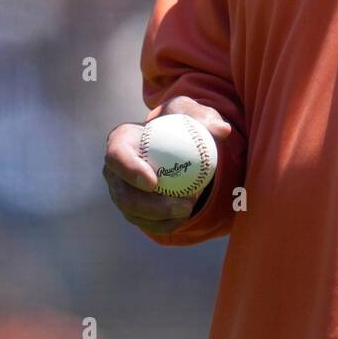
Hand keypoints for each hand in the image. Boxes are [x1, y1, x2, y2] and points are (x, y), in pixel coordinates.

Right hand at [103, 96, 231, 234]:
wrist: (177, 146)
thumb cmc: (179, 125)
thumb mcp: (191, 114)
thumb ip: (204, 118)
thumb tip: (222, 130)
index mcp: (121, 141)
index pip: (116, 156)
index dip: (129, 171)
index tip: (154, 182)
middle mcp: (115, 170)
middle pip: (123, 194)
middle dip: (150, 206)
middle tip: (183, 204)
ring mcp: (121, 193)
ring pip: (134, 213)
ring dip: (163, 217)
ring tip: (190, 207)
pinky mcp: (133, 210)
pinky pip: (147, 224)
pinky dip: (167, 223)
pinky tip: (185, 215)